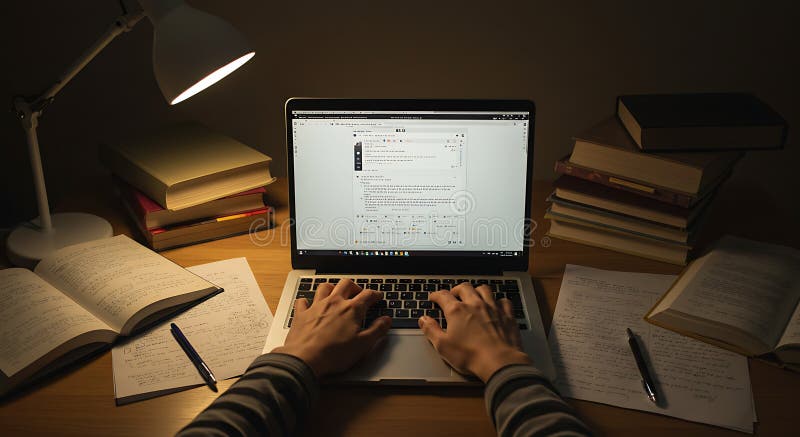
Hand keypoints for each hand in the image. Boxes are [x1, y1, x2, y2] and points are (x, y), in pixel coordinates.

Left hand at [272, 279, 390, 377]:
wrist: (305, 359)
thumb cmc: (334, 354)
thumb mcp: (363, 344)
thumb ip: (377, 330)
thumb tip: (386, 320)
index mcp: (351, 310)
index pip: (368, 295)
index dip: (375, 294)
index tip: (378, 296)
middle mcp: (334, 303)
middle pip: (346, 284)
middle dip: (355, 286)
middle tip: (358, 293)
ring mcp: (316, 306)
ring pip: (325, 287)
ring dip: (332, 287)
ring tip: (336, 293)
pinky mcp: (301, 314)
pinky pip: (303, 300)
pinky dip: (307, 301)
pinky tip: (308, 304)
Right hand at [418, 283, 530, 381]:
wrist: (499, 362)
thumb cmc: (470, 356)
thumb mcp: (443, 346)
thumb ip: (431, 330)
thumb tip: (423, 320)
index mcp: (457, 311)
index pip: (443, 296)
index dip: (436, 295)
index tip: (434, 297)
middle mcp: (475, 304)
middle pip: (464, 288)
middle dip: (456, 289)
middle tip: (453, 295)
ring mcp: (493, 308)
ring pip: (484, 289)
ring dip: (477, 290)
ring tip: (473, 295)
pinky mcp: (507, 315)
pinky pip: (503, 301)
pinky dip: (499, 301)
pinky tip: (497, 305)